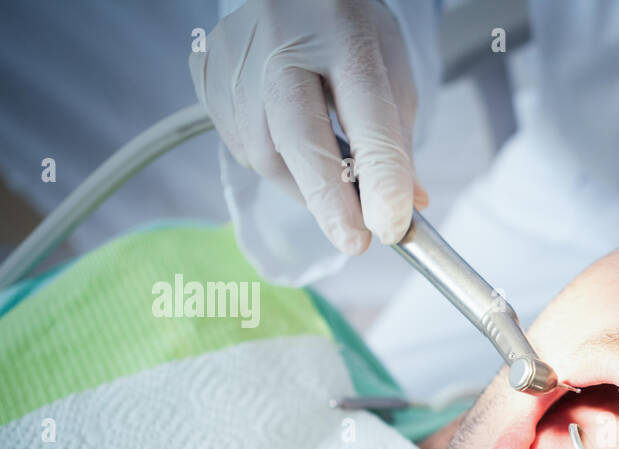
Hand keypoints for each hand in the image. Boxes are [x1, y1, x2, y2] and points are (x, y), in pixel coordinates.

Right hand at [189, 0, 426, 253]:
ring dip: (306, 187)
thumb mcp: (389, 71)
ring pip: (265, 154)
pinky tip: (295, 151)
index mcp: (342, 32)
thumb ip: (397, 140)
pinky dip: (277, 167)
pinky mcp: (207, 76)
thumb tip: (407, 206)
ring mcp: (236, 59)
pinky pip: (241, 147)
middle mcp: (281, 42)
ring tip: (333, 184)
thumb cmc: (344, 30)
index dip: (381, 177)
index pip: (367, 113)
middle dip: (330, 202)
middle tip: (357, 242)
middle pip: (300, 136)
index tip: (392, 227)